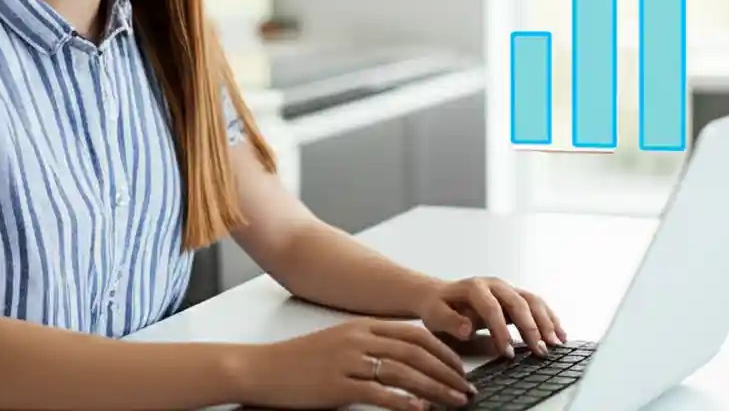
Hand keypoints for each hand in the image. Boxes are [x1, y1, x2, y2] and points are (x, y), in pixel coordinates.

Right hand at [239, 318, 476, 409]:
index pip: (414, 334)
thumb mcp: (338, 342)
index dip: (443, 351)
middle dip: (447, 371)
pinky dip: (404, 402)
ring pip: (404, 372)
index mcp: (361, 326)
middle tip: (466, 388)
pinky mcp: (338, 385)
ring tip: (455, 401)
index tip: (459, 368)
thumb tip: (404, 360)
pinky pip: (379, 393)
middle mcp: (358, 339)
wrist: (263, 368)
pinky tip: (420, 410)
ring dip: (435, 388)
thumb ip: (369, 345)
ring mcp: (348, 361)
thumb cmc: (299, 359)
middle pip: (416, 352)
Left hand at [416, 277, 566, 358]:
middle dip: (531, 328)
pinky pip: (536, 305)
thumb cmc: (437, 307)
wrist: (438, 296)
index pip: (491, 308)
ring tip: (556, 344)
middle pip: (518, 302)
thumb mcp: (435, 315)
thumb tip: (466, 328)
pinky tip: (560, 335)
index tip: (506, 352)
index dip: (501, 330)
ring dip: (546, 322)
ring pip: (532, 301)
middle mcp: (494, 284)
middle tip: (540, 351)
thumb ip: (450, 322)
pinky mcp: (514, 296)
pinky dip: (550, 319)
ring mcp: (506, 289)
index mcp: (474, 287)